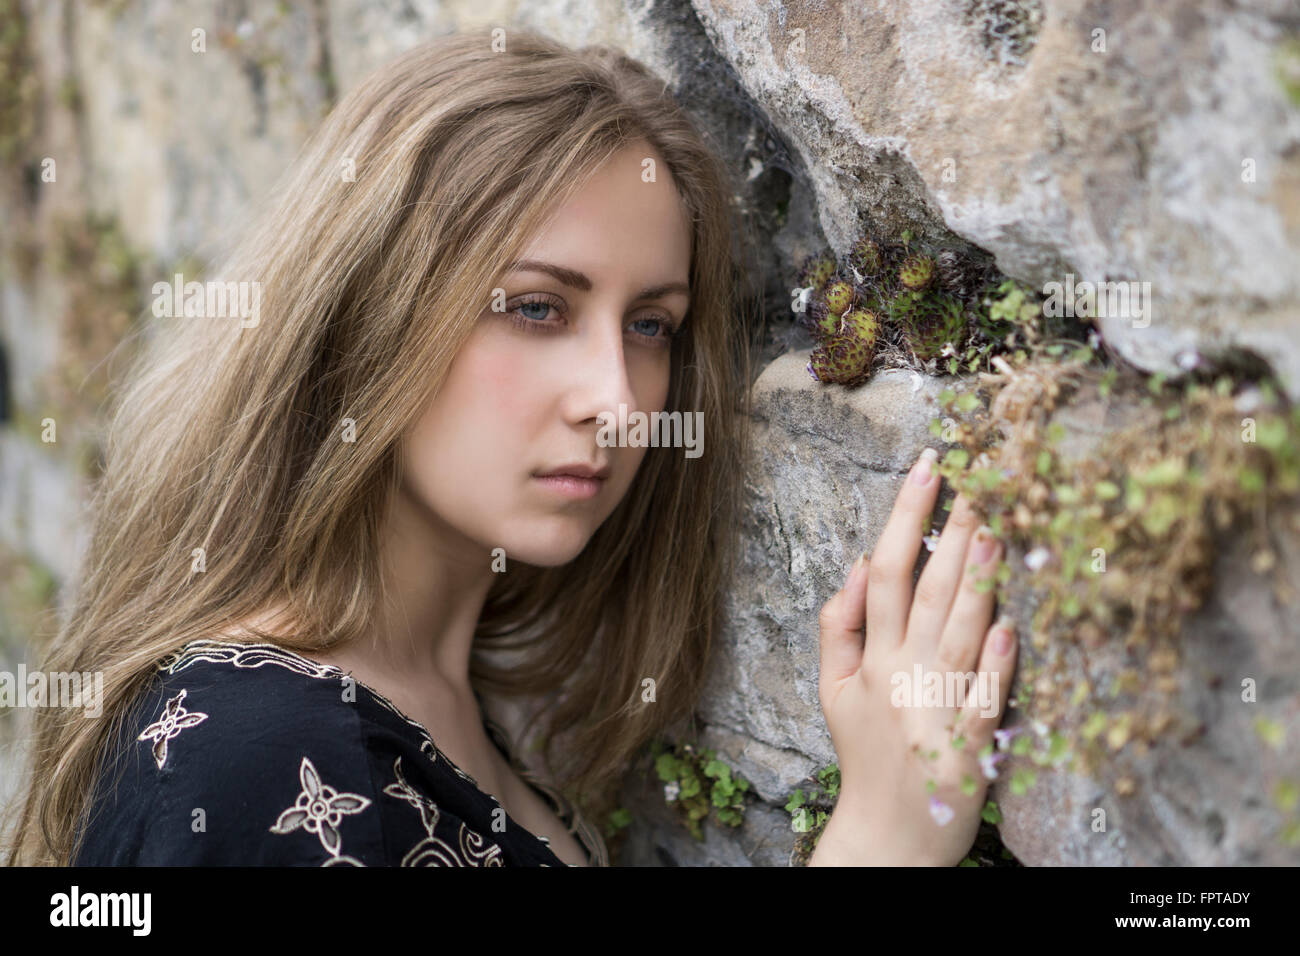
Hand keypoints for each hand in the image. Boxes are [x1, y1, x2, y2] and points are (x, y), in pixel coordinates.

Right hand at [809, 447, 1017, 865]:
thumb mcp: (831, 690)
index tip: (927, 468)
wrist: (887, 835)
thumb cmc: (864, 753)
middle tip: (983, 477)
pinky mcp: (973, 743)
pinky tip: (1009, 623)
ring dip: (979, 580)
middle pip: (930, 589)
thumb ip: (838, 626)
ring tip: (998, 527)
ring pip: (961, 632)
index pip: (886, 572)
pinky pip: (988, 695)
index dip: (905, 516)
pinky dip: (999, 662)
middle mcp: (903, 675)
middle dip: (954, 528)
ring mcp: (939, 708)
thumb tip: (858, 565)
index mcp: (871, 658)